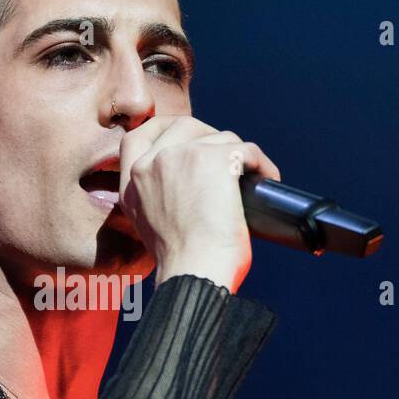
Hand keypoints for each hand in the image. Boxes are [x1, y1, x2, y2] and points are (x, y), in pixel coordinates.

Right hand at [117, 116, 281, 292]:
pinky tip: (267, 178)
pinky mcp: (215, 159)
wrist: (195, 273)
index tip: (182, 136)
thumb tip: (183, 187)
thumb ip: (153, 199)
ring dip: (238, 153)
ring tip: (252, 176)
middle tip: (226, 154)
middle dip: (208, 134)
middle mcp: (151, 165)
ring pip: (218, 137)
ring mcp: (181, 157)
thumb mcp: (148, 226)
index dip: (160, 130)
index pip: (135, 138)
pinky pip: (246, 149)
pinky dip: (262, 164)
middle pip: (181, 126)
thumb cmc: (182, 264)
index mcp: (131, 184)